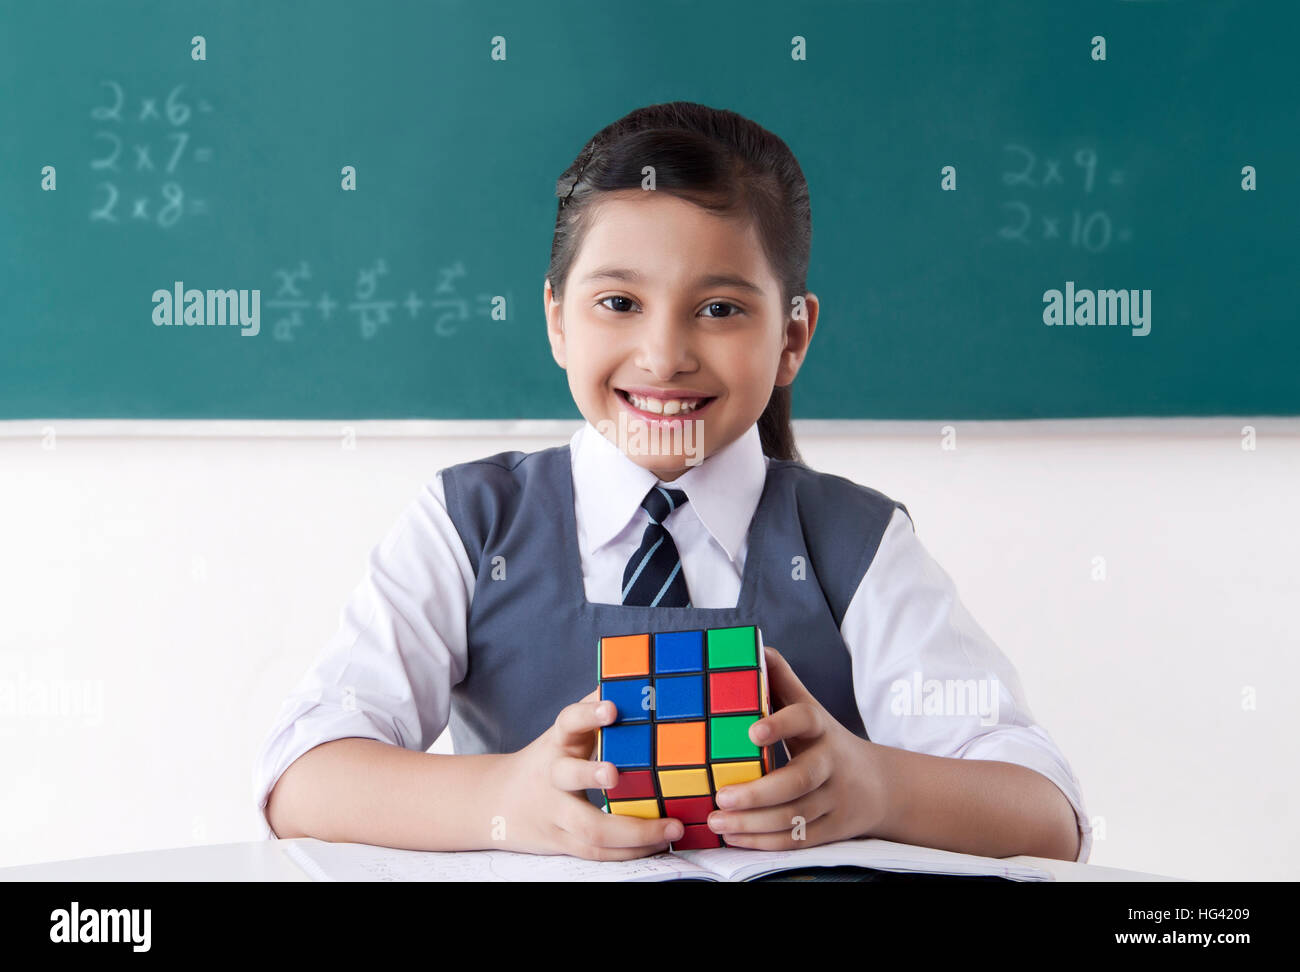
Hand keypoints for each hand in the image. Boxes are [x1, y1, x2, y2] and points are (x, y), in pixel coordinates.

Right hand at [493, 689, 684, 859]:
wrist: (497, 801)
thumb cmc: (548, 759)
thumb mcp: (565, 732)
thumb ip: (593, 707)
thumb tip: (633, 678)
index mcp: (557, 743)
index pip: (568, 722)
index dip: (588, 714)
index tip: (612, 707)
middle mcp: (553, 777)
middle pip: (568, 777)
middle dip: (591, 774)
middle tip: (616, 773)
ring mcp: (556, 813)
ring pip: (589, 828)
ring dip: (632, 831)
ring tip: (670, 827)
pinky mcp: (563, 842)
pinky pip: (597, 852)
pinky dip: (630, 851)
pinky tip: (658, 845)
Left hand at [706, 646, 892, 849]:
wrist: (880, 785)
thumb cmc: (826, 740)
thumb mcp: (810, 707)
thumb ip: (783, 681)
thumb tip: (756, 645)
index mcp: (820, 727)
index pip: (804, 719)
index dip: (780, 724)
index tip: (751, 732)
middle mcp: (831, 762)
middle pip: (799, 780)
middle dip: (758, 792)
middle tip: (721, 796)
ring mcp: (835, 799)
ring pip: (795, 816)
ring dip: (753, 823)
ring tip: (717, 821)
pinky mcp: (833, 829)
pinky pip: (798, 840)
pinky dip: (765, 842)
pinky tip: (735, 837)